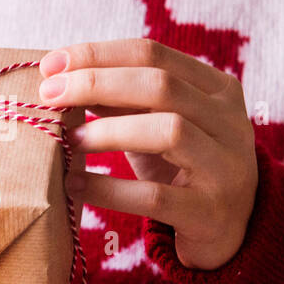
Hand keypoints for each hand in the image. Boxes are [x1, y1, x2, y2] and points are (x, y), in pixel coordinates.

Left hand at [38, 39, 257, 270]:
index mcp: (217, 88)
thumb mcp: (158, 125)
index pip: (153, 54)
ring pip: (167, 131)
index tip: (51, 64)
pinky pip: (154, 196)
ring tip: (69, 140)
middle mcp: (229, 121)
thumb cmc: (184, 167)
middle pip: (160, 85)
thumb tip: (60, 78)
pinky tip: (76, 185)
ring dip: (108, 131)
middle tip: (50, 95)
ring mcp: (225, 167)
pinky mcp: (209, 212)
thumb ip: (122, 101)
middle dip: (96, 84)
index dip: (98, 55)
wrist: (234, 229)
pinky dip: (109, 189)